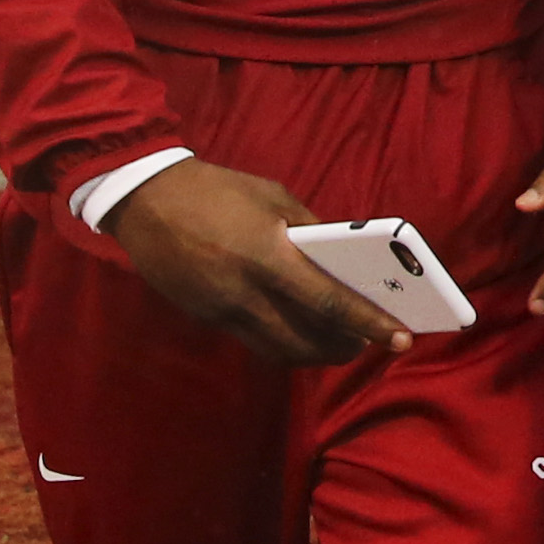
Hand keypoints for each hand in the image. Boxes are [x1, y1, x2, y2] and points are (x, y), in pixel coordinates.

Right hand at [108, 157, 409, 365]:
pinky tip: (300, 331)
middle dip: (343, 348)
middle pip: (306, 340)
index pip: (328, 300)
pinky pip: (253, 340)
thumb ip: (311, 230)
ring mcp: (221, 310)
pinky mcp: (205, 317)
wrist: (145, 199)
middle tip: (369, 343)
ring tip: (340, 342)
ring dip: (314, 353)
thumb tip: (344, 260)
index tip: (399, 338)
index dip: (367, 323)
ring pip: (279, 350)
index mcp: (268, 255)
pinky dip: (283, 342)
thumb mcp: (274, 198)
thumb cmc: (218, 190)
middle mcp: (245, 291)